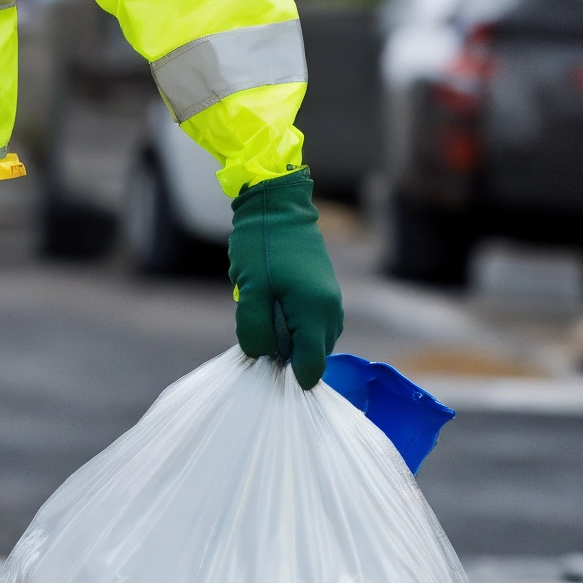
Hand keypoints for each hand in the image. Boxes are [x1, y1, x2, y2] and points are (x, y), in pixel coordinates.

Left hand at [228, 168, 343, 388]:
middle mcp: (331, 311)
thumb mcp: (250, 289)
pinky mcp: (326, 295)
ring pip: (311, 341)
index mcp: (316, 312)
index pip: (310, 367)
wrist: (277, 206)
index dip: (287, 375)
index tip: (264, 365)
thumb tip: (262, 356)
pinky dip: (293, 323)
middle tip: (259, 324)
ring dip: (287, 336)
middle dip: (284, 352)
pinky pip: (312, 325)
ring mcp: (332, 302)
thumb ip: (255, 329)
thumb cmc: (261, 245)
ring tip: (265, 307)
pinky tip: (273, 303)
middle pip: (311, 356)